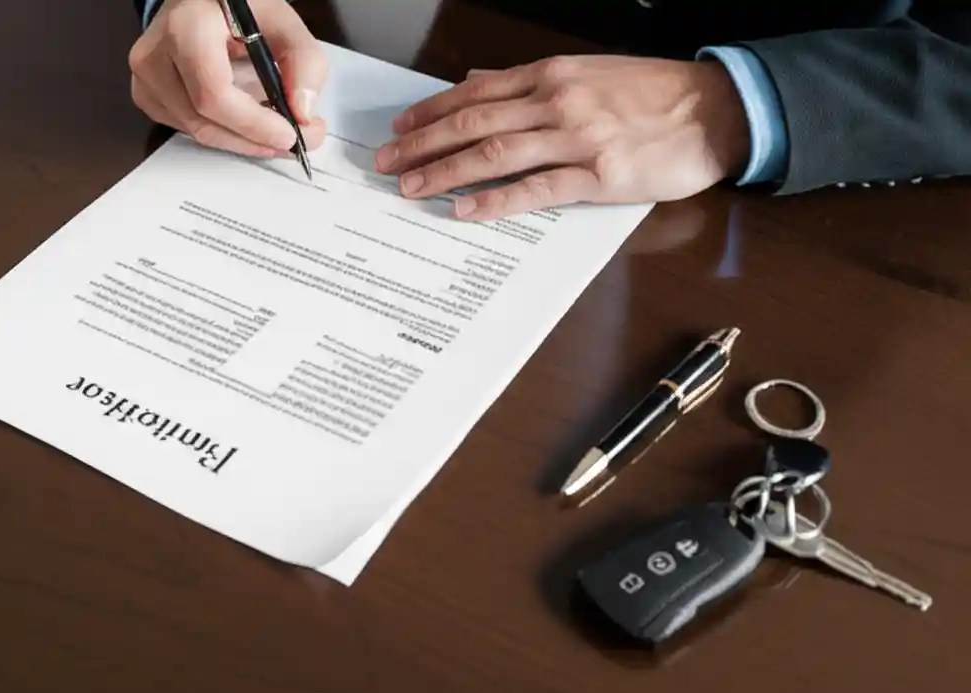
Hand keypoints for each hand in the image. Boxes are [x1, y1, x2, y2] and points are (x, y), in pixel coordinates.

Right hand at [128, 0, 327, 156]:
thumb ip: (303, 60)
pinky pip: (186, 130)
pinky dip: (222, 133)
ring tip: (274, 130)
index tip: (288, 134)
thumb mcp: (279, 19)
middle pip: (204, 120)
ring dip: (241, 140)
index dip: (252, 123)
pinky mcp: (145, 96)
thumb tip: (302, 111)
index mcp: (186, 27)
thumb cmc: (233, 6)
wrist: (197, 2)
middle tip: (295, 140)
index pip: (213, 92)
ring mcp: (145, 78)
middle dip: (255, 139)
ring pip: (196, 131)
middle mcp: (155, 53)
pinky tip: (244, 122)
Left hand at [375, 56, 750, 219]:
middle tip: (387, 163)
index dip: (431, 112)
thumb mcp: (587, 72)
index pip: (475, 93)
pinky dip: (495, 200)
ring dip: (446, 172)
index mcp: (552, 75)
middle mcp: (557, 101)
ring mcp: (577, 138)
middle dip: (423, 145)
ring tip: (411, 187)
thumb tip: (478, 82)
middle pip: (473, 123)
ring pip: (495, 154)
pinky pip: (535, 189)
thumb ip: (530, 82)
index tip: (399, 130)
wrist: (714, 111)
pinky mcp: (598, 175)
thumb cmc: (652, 93)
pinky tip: (464, 210)